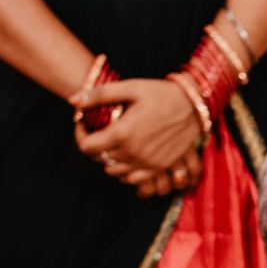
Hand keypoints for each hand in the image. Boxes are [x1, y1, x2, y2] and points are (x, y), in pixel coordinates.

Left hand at [72, 77, 204, 186]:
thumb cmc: (161, 93)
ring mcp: (146, 164)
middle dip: (94, 146)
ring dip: (108, 160)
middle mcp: (133, 153)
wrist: (194, 106)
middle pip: (100, 160)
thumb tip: (72, 101)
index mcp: (122, 133)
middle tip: (97, 130)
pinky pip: (133, 180)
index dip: (80, 136)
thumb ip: (98, 94)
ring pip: (114, 173)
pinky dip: (125, 172)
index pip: (87, 147)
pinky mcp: (158, 169)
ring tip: (112, 142)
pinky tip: (127, 156)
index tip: (82, 124)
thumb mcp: (130, 87)